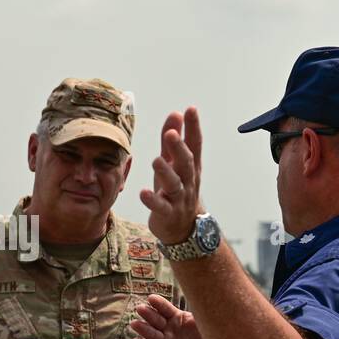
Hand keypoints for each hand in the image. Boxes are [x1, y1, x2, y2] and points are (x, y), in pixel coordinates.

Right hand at [130, 294, 220, 338]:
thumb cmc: (208, 337)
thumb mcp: (203, 322)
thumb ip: (198, 311)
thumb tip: (199, 295)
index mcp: (176, 316)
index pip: (165, 308)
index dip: (158, 303)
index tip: (151, 298)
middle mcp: (168, 328)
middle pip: (155, 320)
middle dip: (148, 314)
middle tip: (140, 308)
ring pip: (152, 334)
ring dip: (143, 329)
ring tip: (134, 324)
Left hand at [139, 108, 203, 245]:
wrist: (184, 228)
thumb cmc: (177, 190)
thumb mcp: (174, 164)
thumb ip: (173, 140)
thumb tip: (176, 113)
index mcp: (190, 167)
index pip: (194, 145)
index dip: (193, 127)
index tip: (191, 110)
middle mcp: (188, 181)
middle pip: (186, 163)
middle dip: (179, 148)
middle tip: (171, 133)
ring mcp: (179, 198)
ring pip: (175, 184)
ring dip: (166, 172)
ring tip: (157, 161)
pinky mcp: (167, 213)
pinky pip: (161, 207)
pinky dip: (152, 200)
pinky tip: (143, 193)